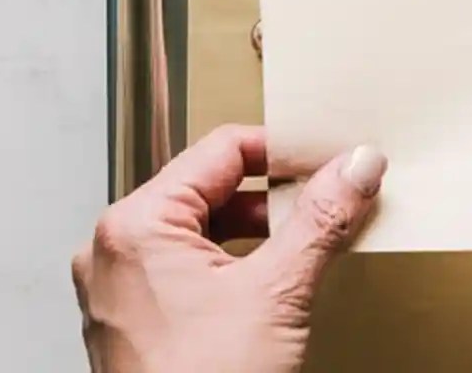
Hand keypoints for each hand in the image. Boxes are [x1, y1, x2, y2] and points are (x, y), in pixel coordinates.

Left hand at [71, 125, 386, 372]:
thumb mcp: (278, 293)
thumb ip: (322, 220)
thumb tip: (355, 169)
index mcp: (136, 226)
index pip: (223, 149)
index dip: (287, 149)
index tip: (334, 159)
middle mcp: (116, 251)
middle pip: (213, 188)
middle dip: (280, 193)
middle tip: (333, 196)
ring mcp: (123, 290)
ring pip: (204, 230)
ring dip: (264, 229)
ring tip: (313, 238)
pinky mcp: (139, 322)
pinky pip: (192, 268)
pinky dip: (240, 262)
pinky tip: (279, 276)